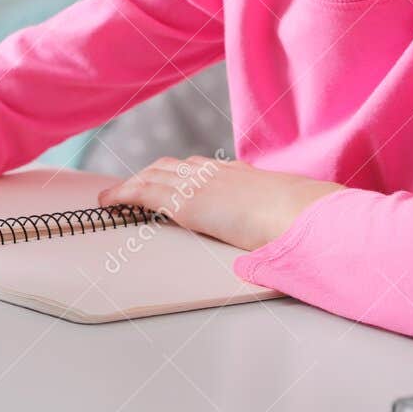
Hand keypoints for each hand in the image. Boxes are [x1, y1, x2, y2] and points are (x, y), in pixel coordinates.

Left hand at [97, 156, 342, 251]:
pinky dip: (122, 195)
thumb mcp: (290, 214)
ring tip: (115, 196)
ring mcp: (198, 185)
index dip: (180, 172)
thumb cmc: (304, 219)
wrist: (300, 213)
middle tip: (133, 186)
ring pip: (153, 176)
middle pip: (171, 167)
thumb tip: (280, 244)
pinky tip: (108, 203)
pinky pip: (143, 194)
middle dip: (149, 175)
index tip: (170, 178)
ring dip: (132, 184)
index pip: (201, 167)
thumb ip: (277, 221)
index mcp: (240, 174)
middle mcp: (215, 173)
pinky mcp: (183, 203)